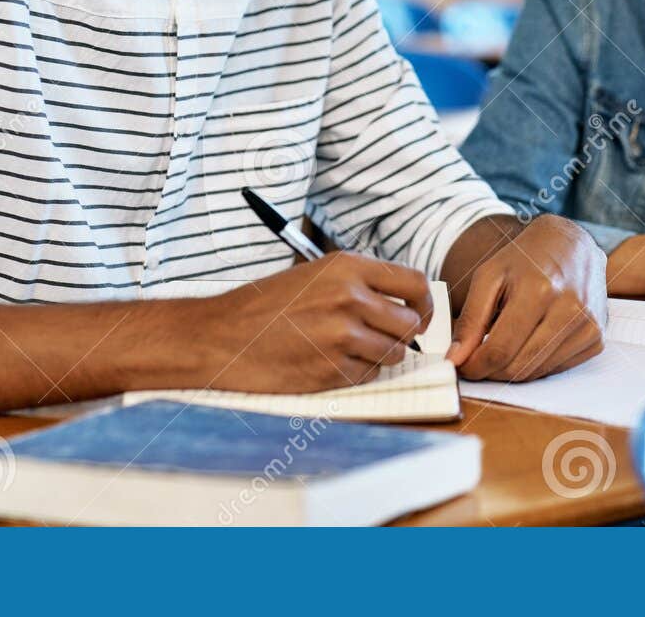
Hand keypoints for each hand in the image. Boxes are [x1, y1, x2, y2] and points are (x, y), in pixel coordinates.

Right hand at [194, 252, 431, 391]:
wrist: (221, 336)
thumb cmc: (264, 307)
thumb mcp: (314, 275)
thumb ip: (359, 284)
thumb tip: (405, 303)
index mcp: (347, 267)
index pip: (415, 283)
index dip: (424, 304)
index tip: (419, 316)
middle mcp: (349, 297)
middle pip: (410, 324)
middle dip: (400, 336)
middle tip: (379, 338)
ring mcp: (341, 335)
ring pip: (393, 354)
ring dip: (377, 357)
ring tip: (344, 349)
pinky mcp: (331, 370)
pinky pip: (367, 376)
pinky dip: (354, 374)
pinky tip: (326, 362)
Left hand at [443, 215, 606, 381]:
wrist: (570, 244)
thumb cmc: (526, 259)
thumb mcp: (489, 277)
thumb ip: (470, 319)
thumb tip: (456, 358)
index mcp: (540, 290)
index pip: (501, 349)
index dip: (476, 366)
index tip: (461, 367)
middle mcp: (570, 310)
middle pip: (520, 366)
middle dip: (491, 371)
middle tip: (476, 361)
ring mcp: (588, 326)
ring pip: (538, 372)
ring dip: (513, 369)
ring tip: (502, 346)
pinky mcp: (596, 338)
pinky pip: (557, 369)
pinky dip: (536, 364)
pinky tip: (529, 342)